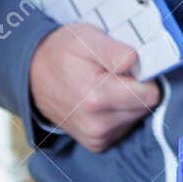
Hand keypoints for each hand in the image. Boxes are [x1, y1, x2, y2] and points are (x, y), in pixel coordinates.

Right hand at [29, 23, 158, 151]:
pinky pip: (124, 127)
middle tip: (113, 74)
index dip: (145, 76)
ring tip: (104, 86)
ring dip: (127, 102)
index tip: (130, 67)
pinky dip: (118, 113)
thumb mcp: (86, 38)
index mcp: (98, 98)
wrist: (31, 74)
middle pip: (145, 107)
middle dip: (135, 89)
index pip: (151, 94)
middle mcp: (97, 124)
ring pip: (136, 117)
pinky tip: (102, 101)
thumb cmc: (61, 52)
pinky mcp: (96, 143)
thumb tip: (137, 61)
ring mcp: (96, 137)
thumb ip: (114, 51)